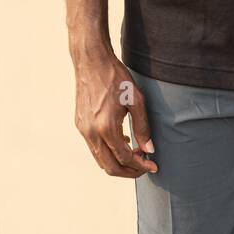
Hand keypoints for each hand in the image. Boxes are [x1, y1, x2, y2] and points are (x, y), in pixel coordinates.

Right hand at [73, 50, 157, 176]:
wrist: (91, 61)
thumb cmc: (115, 77)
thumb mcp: (136, 100)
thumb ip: (142, 127)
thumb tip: (149, 150)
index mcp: (106, 127)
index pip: (124, 158)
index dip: (140, 166)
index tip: (153, 166)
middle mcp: (91, 133)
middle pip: (110, 167)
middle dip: (129, 171)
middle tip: (144, 167)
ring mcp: (83, 130)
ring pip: (100, 159)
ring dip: (118, 163)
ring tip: (135, 154)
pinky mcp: (80, 125)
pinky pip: (94, 147)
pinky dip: (108, 152)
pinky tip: (122, 142)